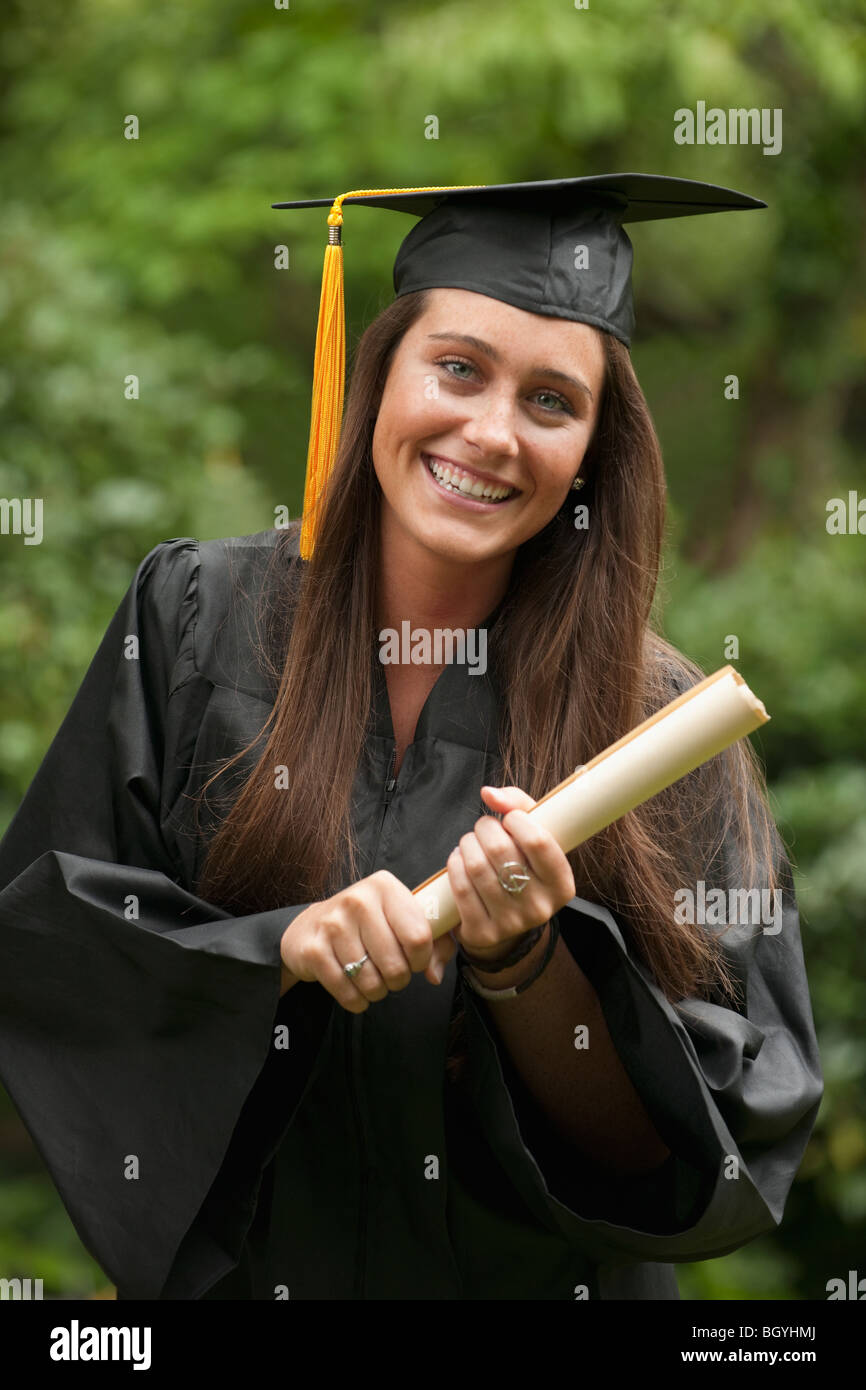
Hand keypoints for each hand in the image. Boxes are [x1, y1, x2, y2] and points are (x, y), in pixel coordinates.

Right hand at [279, 869, 456, 1012]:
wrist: (311, 926)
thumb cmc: (368, 924)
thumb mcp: (403, 919)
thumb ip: (434, 943)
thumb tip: (434, 975)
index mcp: (385, 887)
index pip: (419, 936)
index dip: (421, 959)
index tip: (414, 960)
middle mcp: (358, 900)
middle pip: (396, 964)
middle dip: (399, 979)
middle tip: (393, 974)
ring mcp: (333, 924)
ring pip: (371, 982)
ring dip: (377, 991)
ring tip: (373, 980)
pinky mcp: (314, 950)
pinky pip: (347, 992)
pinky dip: (356, 1001)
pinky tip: (356, 990)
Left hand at [447, 785, 575, 963]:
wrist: (507, 918)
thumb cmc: (523, 866)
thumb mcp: (533, 837)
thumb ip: (518, 806)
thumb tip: (488, 794)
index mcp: (562, 885)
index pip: (538, 841)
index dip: (517, 819)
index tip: (510, 818)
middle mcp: (540, 908)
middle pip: (501, 850)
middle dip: (485, 828)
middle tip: (484, 827)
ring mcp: (511, 924)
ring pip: (476, 867)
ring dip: (467, 844)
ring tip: (471, 842)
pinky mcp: (483, 932)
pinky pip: (460, 887)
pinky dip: (455, 864)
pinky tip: (460, 859)